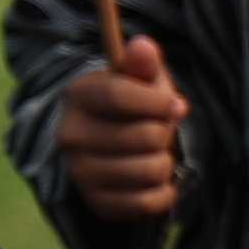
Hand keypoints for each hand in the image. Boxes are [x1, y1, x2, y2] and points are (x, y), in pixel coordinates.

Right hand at [57, 38, 188, 221]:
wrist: (112, 144)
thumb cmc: (134, 104)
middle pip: (144, 136)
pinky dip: (162, 193)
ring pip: (150, 170)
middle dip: (165, 132)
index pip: (119, 96)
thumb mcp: (140, 79)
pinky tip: (152, 180)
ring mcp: (80, 173)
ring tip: (153, 154)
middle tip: (158, 130)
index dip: (157, 101)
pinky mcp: (96, 203)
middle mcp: (70, 136)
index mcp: (78, 96)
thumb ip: (143, 64)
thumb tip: (144, 45)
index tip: (177, 105)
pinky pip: (148, 203)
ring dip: (165, 162)